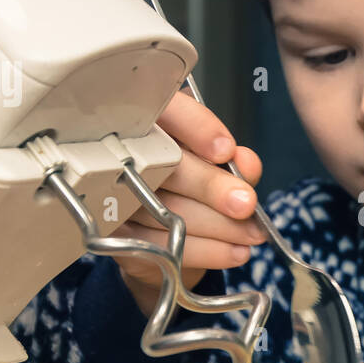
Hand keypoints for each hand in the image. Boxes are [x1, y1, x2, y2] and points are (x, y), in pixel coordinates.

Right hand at [110, 90, 263, 316]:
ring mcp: (112, 192)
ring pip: (167, 210)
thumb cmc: (190, 180)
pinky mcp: (115, 232)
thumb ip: (232, 160)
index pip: (167, 111)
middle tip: (246, 204)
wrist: (161, 226)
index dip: (196, 127)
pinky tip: (233, 251)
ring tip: (252, 233)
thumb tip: (246, 165)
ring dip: (218, 226)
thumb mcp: (216, 162)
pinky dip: (205, 251)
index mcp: (152, 119)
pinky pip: (161, 244)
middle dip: (212, 186)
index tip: (225, 150)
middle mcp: (122, 151)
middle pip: (166, 165)